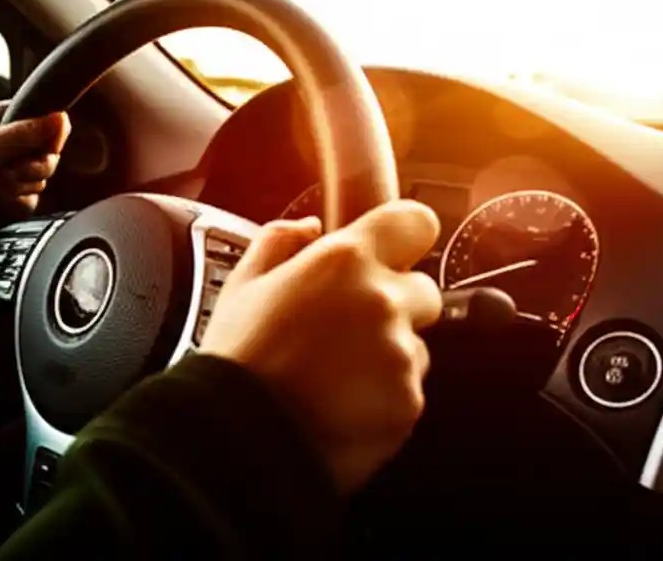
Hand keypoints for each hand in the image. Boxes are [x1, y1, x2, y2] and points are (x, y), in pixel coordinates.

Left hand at [0, 101, 70, 240]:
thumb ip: (21, 133)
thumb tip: (60, 118)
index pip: (36, 117)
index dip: (44, 133)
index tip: (41, 147)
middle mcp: (1, 144)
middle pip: (45, 151)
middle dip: (28, 167)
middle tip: (2, 174)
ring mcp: (6, 172)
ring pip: (40, 177)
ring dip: (18, 188)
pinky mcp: (8, 198)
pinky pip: (33, 199)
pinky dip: (16, 204)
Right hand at [199, 200, 442, 493]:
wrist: (241, 440)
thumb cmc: (238, 361)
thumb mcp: (243, 284)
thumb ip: (280, 241)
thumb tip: (310, 227)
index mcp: (345, 260)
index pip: (416, 221)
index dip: (404, 237)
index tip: (390, 252)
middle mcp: (382, 300)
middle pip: (423, 289)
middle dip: (396, 303)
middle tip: (347, 327)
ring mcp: (400, 354)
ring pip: (416, 343)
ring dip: (390, 352)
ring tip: (337, 373)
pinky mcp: (408, 402)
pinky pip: (409, 388)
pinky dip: (385, 394)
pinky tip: (343, 402)